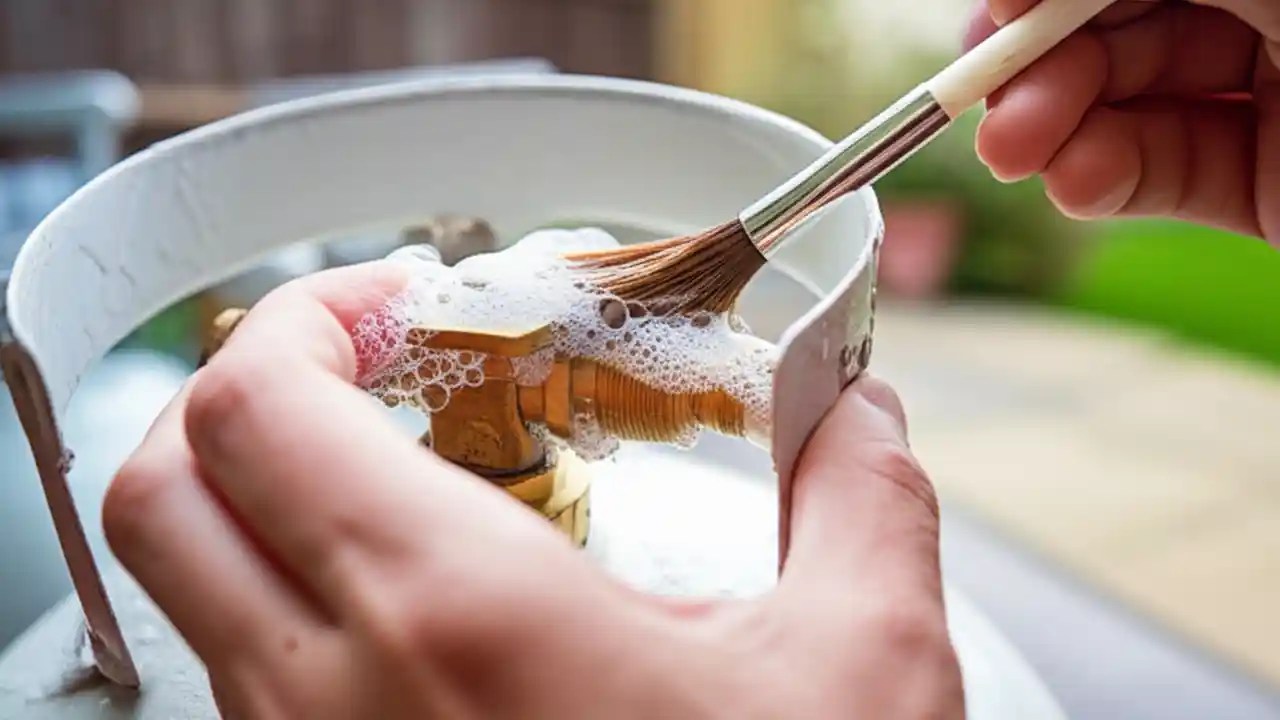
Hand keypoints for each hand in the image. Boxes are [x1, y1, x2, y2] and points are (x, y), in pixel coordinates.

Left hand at [103, 262, 963, 718]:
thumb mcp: (859, 671)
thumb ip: (860, 504)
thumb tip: (859, 415)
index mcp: (454, 615)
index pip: (255, 407)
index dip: (298, 315)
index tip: (391, 300)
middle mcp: (337, 696)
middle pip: (164, 489)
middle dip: (244, 391)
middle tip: (363, 368)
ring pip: (192, 592)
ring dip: (270, 498)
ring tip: (411, 478)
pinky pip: (247, 679)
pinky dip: (296, 598)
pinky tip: (428, 605)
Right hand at [965, 0, 1279, 244]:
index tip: (1000, 14)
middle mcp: (1265, 24)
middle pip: (1118, 32)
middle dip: (1042, 65)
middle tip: (981, 92)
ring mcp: (1263, 103)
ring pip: (1130, 105)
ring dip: (1054, 130)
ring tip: (1009, 152)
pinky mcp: (1260, 186)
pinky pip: (1168, 174)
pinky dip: (1104, 181)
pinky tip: (1072, 182)